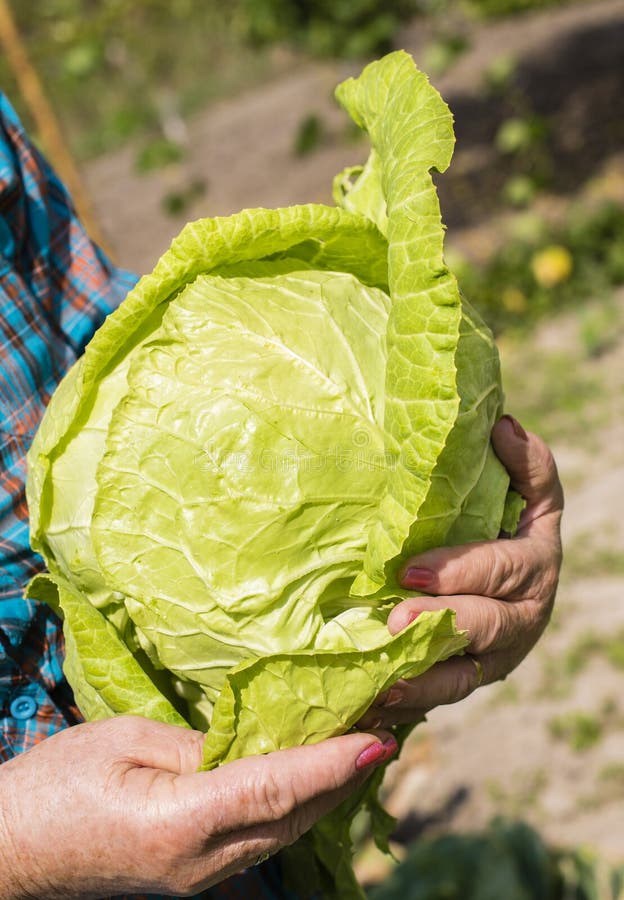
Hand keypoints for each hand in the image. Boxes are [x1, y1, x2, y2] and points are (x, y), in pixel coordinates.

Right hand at [0, 716, 395, 898]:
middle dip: (344, 778)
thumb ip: (197, 744)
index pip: (275, 790)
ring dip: (325, 794)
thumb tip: (254, 740)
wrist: (9, 851)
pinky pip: (259, 840)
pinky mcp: (193, 877)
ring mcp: (198, 879)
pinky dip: (293, 808)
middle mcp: (200, 864)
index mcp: (178, 824)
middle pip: (292, 819)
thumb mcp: (123, 740)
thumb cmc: (55, 784)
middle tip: (384, 731)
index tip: (377, 740)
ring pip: (282, 835)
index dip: (331, 764)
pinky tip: (308, 780)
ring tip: (359, 750)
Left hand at [360, 415, 562, 728]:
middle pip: (484, 629)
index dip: (460, 571)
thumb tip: (503, 426)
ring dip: (421, 682)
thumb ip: (527, 465)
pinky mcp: (464, 680)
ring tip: (380, 683)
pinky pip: (436, 698)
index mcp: (534, 570)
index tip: (410, 571)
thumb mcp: (531, 496)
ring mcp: (491, 659)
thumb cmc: (511, 528)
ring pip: (460, 678)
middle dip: (440, 627)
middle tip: (393, 625)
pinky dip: (406, 702)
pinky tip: (370, 703)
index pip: (502, 570)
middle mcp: (518, 621)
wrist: (512, 585)